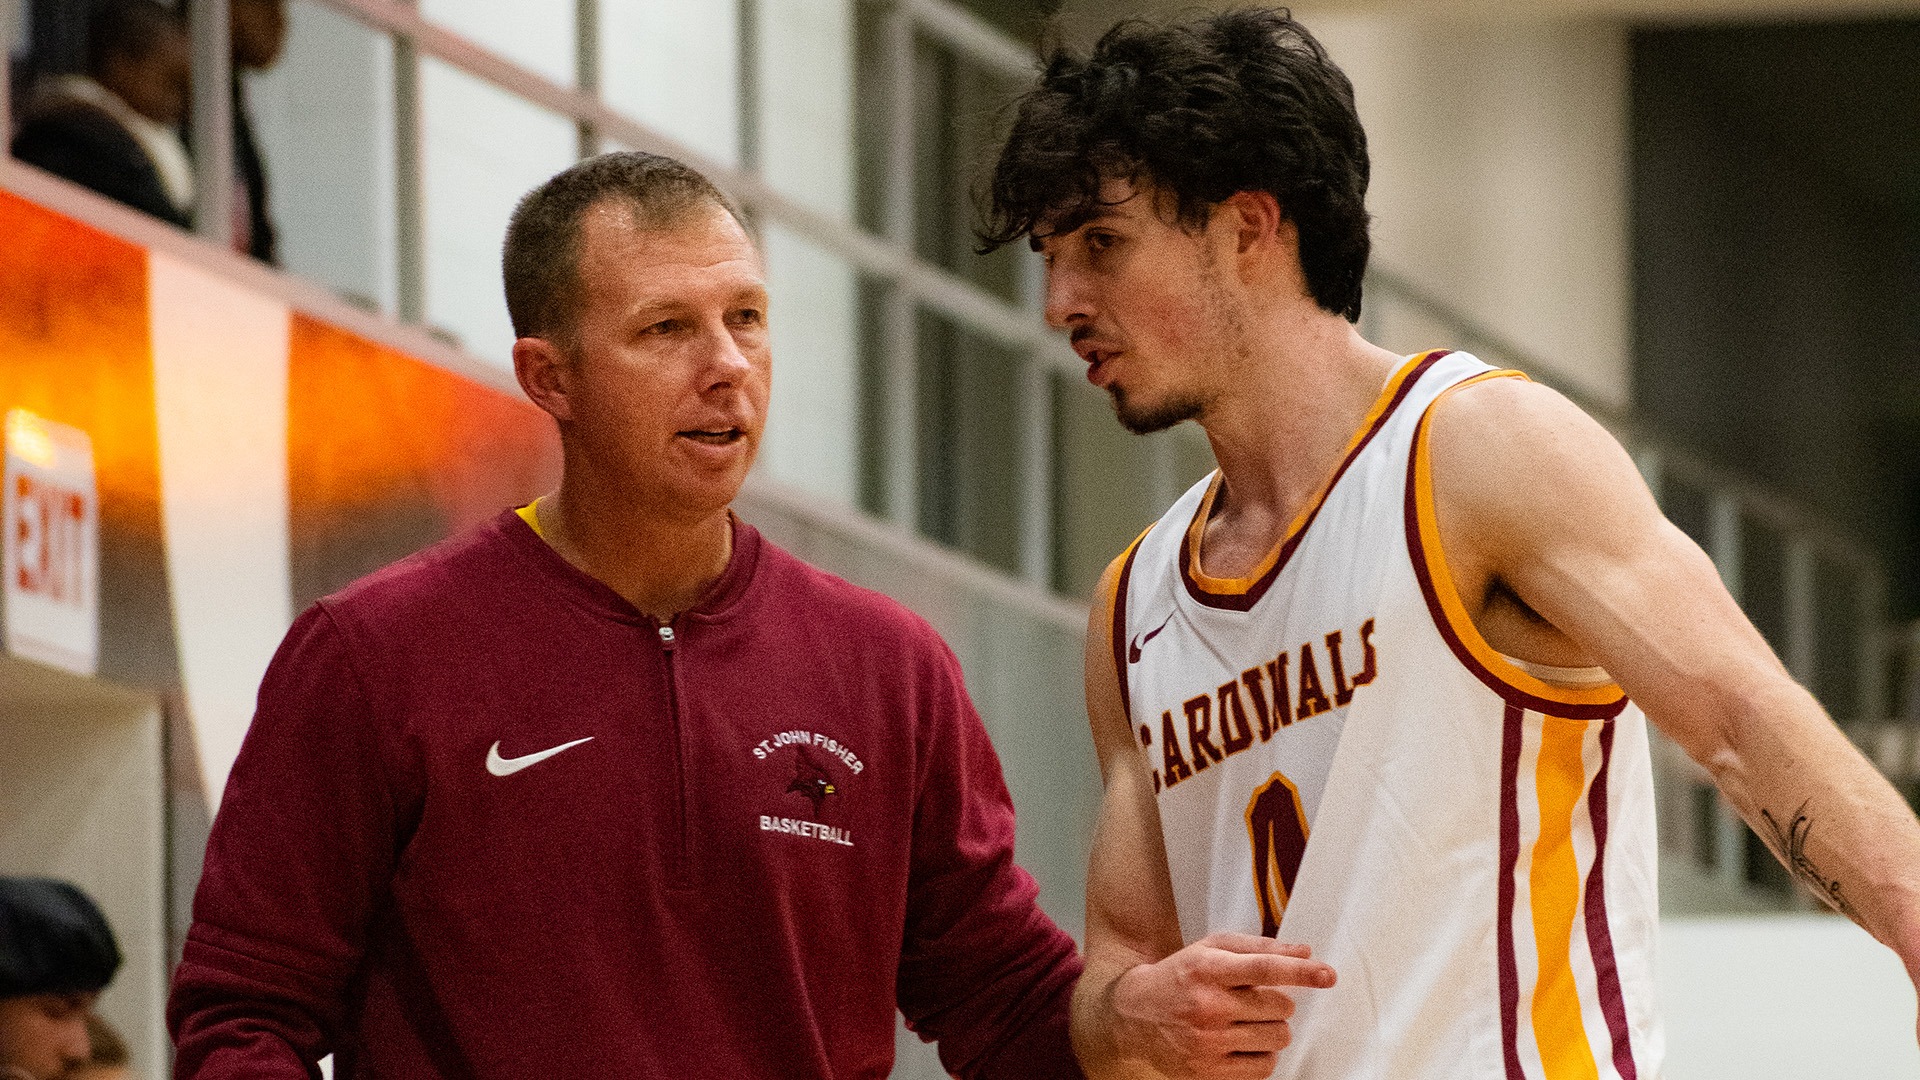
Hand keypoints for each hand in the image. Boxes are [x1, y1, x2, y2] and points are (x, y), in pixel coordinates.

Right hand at [1107, 933, 1335, 1079]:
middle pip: (1279, 1008)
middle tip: (1254, 1001)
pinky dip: (1263, 1055)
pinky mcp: (1208, 1071)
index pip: (1263, 968)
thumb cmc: (1178, 977)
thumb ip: (1258, 948)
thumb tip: (1304, 951)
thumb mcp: (1210, 949)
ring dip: (1273, 1029)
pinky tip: (1244, 1043)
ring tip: (1248, 1022)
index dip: (1301, 971)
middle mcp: (1207, 1005)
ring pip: (1277, 1038)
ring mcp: (1207, 1042)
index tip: (1327, 974)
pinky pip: (1264, 1067)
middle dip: (1278, 1003)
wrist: (1132, 1016)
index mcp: (1207, 968)